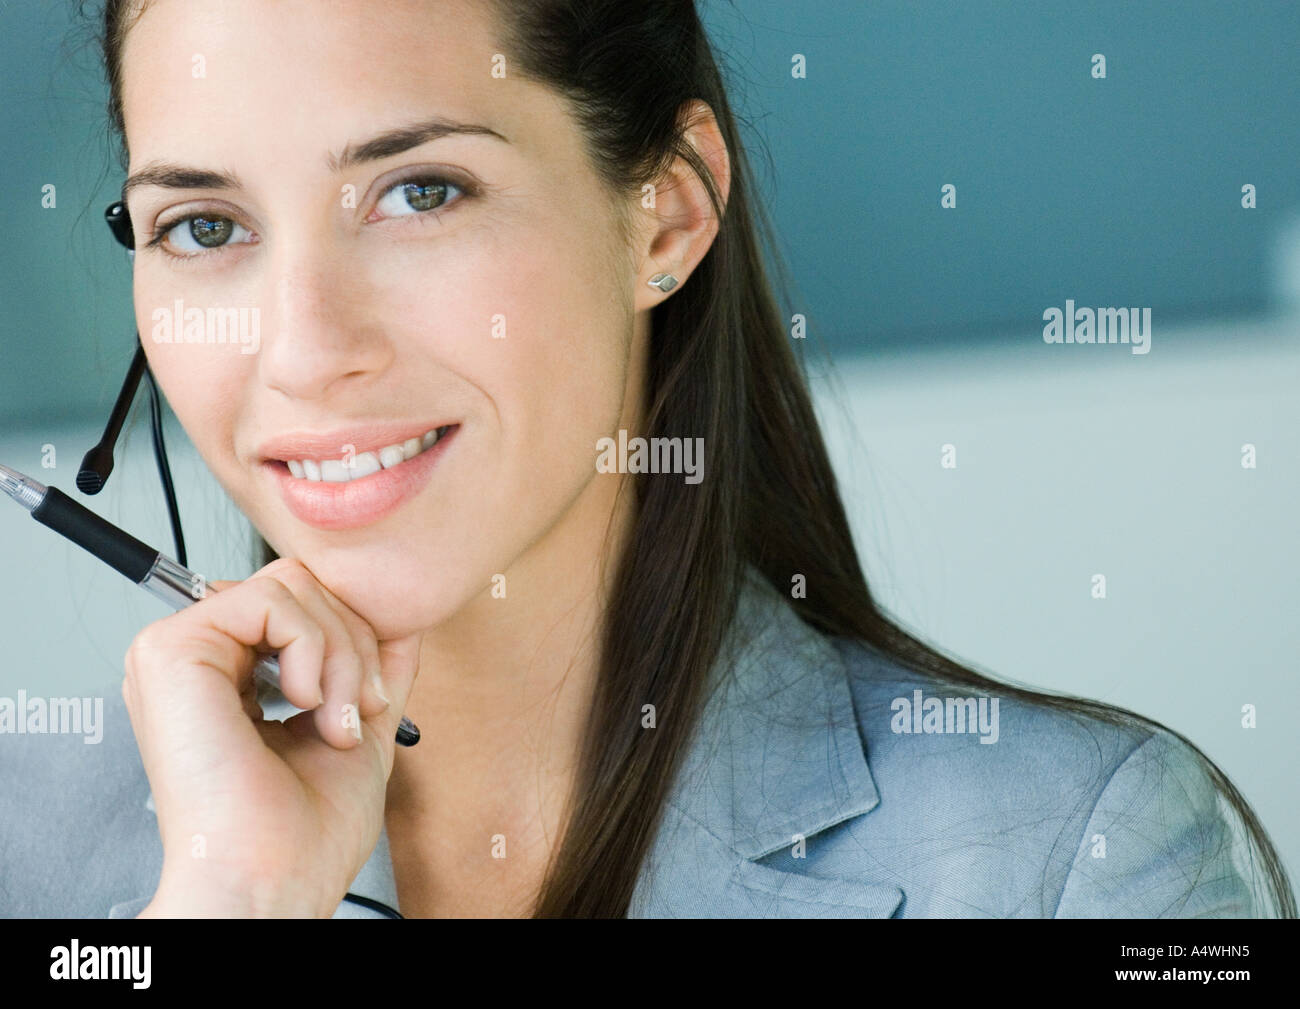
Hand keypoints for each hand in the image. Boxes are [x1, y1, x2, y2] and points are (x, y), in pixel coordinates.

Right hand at [121, 557, 421, 916]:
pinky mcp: (169, 650)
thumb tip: (403, 617)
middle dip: (354, 645)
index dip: (355, 639)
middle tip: (354, 713)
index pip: (304, 604)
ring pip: (292, 586)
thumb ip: (375, 666)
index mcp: (229, 677)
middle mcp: (199, 660)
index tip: (367, 704)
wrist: (273, 880)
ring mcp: (177, 652)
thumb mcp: (360, 724)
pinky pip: (271, 598)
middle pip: (301, 585)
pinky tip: (300, 706)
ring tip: (332, 721)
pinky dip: (312, 650)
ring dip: (340, 655)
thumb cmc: (305, 833)